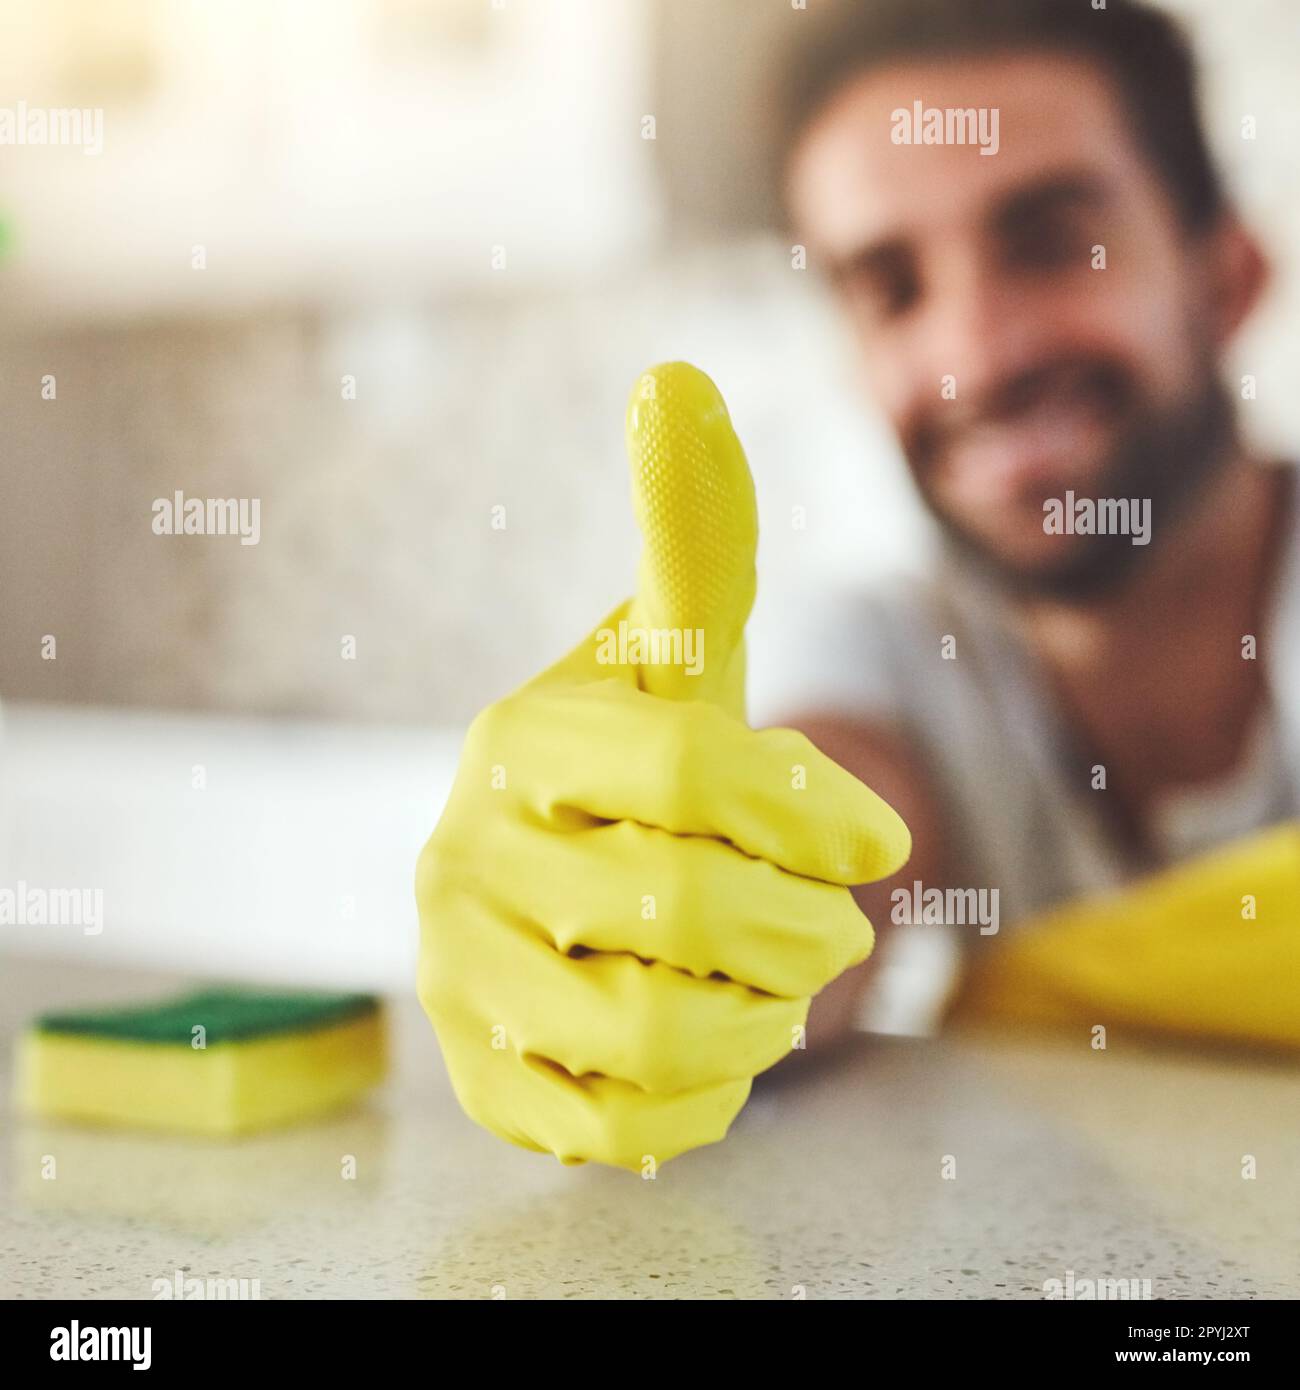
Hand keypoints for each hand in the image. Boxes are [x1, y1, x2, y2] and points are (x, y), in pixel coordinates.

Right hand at [417, 362, 910, 1169]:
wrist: (556, 882)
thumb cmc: (643, 761)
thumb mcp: (676, 654)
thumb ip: (693, 537)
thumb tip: (678, 375)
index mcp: (524, 736)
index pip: (698, 769)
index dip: (813, 814)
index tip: (874, 845)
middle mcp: (464, 850)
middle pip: (686, 913)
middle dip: (801, 935)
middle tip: (836, 935)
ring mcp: (458, 972)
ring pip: (650, 1036)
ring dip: (758, 1023)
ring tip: (775, 993)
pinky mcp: (478, 1076)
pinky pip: (612, 1127)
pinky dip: (702, 1102)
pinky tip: (716, 1051)